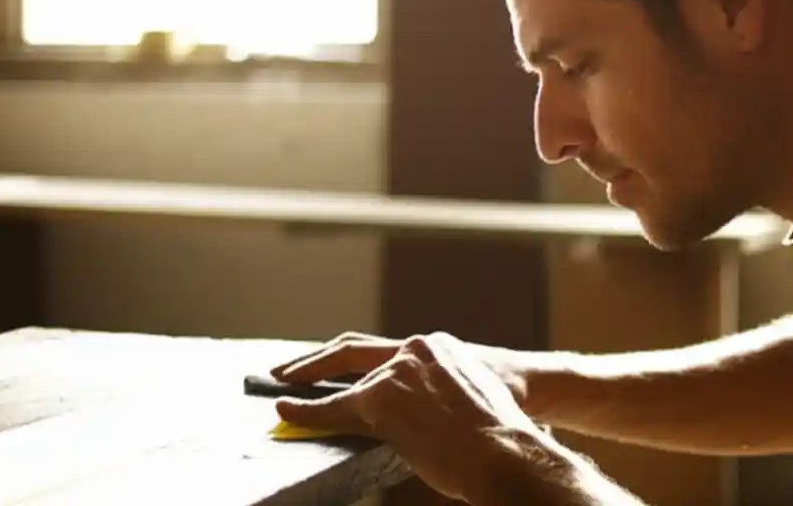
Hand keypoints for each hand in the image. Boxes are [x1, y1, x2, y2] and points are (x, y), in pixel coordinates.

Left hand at [271, 331, 531, 410]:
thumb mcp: (475, 398)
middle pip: (353, 349)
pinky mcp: (382, 398)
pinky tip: (288, 411)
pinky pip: (334, 405)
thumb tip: (438, 417)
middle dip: (317, 360)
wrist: (508, 444)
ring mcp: (399, 371)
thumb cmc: (503, 429)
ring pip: (343, 380)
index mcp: (439, 349)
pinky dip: (307, 409)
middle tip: (287, 371)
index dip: (356, 357)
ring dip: (308, 385)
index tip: (335, 362)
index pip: (385, 349)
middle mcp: (417, 350)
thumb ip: (445, 395)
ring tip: (284, 392)